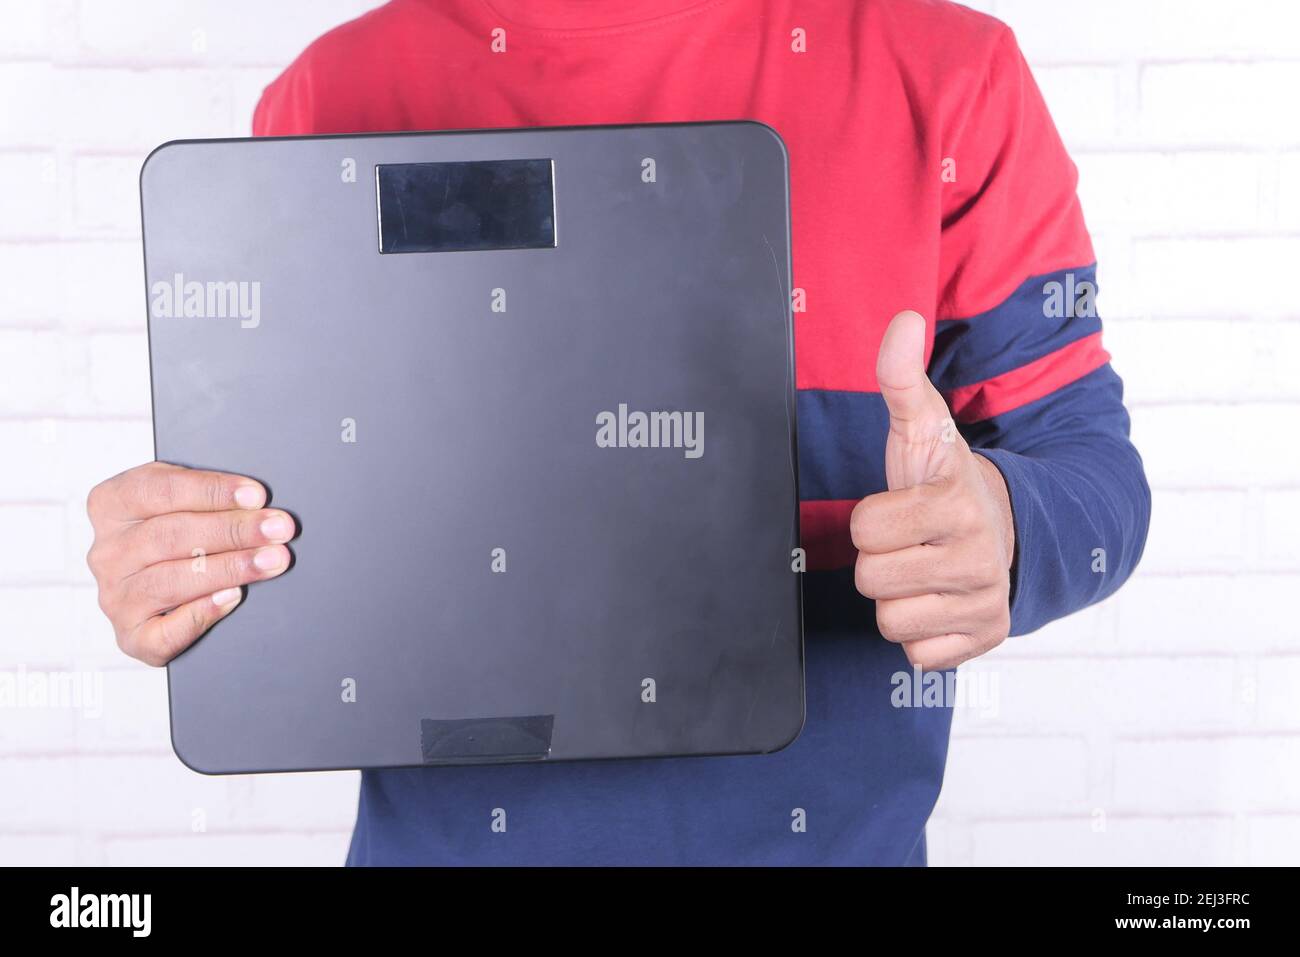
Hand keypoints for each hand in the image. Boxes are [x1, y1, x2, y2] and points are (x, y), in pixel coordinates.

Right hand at [86, 462, 295, 665]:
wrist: (162, 587)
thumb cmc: (179, 532)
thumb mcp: (182, 500)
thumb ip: (205, 495)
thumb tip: (254, 498)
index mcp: (112, 505)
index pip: (159, 490)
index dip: (212, 491)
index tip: (256, 495)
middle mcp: (107, 552)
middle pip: (171, 536)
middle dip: (233, 531)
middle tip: (278, 528)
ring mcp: (116, 597)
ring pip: (172, 581)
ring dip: (230, 569)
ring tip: (272, 560)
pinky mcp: (131, 636)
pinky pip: (165, 632)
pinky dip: (201, 614)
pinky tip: (233, 597)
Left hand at [851, 310, 1015, 669]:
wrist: (1008, 531)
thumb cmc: (944, 482)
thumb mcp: (923, 430)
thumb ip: (902, 379)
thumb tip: (902, 318)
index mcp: (956, 503)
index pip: (864, 530)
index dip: (871, 520)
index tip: (900, 510)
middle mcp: (979, 557)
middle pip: (872, 580)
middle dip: (882, 561)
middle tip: (910, 543)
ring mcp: (986, 603)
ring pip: (890, 621)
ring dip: (897, 599)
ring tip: (923, 571)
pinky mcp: (985, 641)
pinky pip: (917, 656)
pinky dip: (921, 634)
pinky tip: (939, 603)